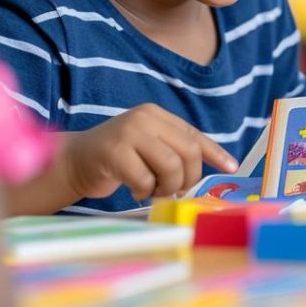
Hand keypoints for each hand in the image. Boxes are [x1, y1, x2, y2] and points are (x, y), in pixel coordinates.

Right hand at [62, 104, 237, 200]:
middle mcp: (145, 118)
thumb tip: (220, 166)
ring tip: (153, 191)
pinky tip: (134, 190)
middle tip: (174, 190)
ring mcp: (129, 132)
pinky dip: (143, 191)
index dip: (215, 153)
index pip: (194, 134)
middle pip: (187, 152)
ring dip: (165, 187)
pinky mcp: (113, 151)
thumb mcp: (149, 148)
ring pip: (170, 166)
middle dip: (187, 178)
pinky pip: (144, 179)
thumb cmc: (117, 159)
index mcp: (157, 115)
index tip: (232, 168)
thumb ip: (175, 151)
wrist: (74, 162)